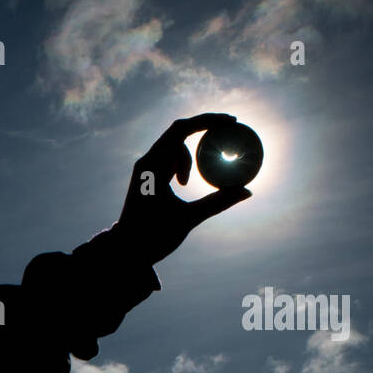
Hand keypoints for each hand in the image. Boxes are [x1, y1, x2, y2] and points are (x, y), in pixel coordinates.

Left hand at [112, 113, 252, 264]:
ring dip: (189, 154)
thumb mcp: (188, 219)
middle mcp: (146, 162)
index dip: (207, 120)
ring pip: (172, 145)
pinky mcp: (146, 177)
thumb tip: (247, 191)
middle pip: (177, 131)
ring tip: (188, 183)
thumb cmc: (152, 237)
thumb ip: (218, 203)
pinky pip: (168, 157)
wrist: (125, 251)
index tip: (231, 122)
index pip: (181, 130)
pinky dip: (182, 161)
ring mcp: (145, 169)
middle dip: (204, 127)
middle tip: (229, 130)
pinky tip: (187, 181)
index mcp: (152, 167)